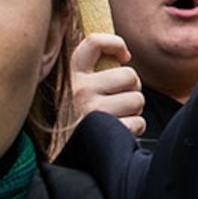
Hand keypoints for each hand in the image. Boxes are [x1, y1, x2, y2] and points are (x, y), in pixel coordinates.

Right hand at [63, 31, 146, 145]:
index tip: (123, 56)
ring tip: (117, 115)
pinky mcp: (105, 133)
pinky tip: (118, 129)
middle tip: (118, 97)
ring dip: (133, 109)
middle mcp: (79, 91)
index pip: (94, 42)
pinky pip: (138, 123)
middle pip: (130, 76)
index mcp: (71, 75)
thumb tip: (120, 52)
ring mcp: (92, 112)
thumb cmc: (71, 117)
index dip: (116, 44)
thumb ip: (89, 67)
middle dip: (131, 88)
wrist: (59, 155)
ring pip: (137, 100)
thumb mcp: (70, 87)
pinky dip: (134, 128)